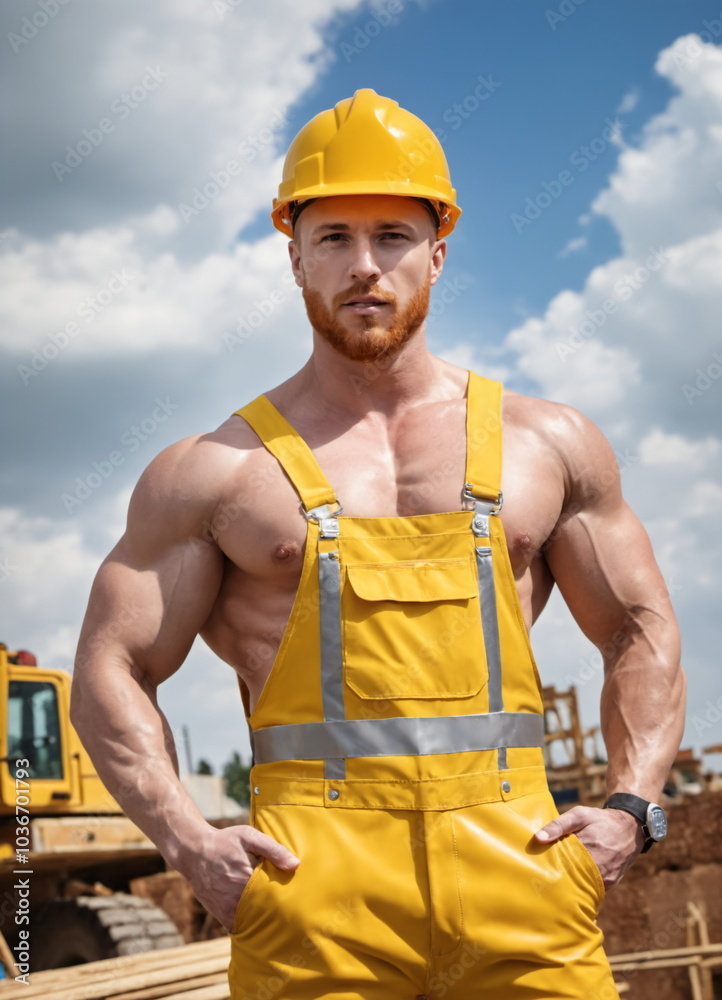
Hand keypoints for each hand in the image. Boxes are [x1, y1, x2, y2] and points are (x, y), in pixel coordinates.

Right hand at [173, 823, 300, 931]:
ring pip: (252, 922)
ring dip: (264, 923)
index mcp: (248, 878)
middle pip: (265, 912)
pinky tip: (260, 925)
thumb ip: (273, 850)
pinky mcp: (220, 913)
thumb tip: (295, 864)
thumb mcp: (250, 837)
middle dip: (278, 914)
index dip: (287, 900)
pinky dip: (249, 926)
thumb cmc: (226, 841)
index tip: (298, 903)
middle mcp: (237, 897)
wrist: (195, 851)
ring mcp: (227, 908)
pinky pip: (238, 926)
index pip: (275, 896)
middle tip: (293, 917)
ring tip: (279, 923)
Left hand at [534, 804, 644, 890]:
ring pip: (581, 888)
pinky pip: (591, 890)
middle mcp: (599, 866)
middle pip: (570, 879)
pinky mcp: (610, 884)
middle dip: (557, 878)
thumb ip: (558, 825)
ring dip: (569, 885)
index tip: (536, 868)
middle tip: (542, 878)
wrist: (629, 829)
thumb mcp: (580, 815)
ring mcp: (606, 878)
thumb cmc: (600, 820)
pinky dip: (581, 887)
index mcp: (589, 847)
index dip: (548, 867)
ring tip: (554, 882)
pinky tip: (570, 884)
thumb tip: (538, 838)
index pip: (562, 863)